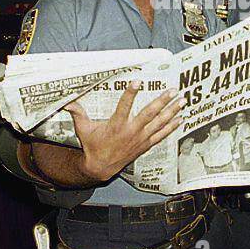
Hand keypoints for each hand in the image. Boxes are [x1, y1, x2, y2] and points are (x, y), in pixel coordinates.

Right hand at [65, 81, 182, 181]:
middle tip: (173, 89)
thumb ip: (78, 113)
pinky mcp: (145, 145)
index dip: (130, 93)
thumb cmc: (92, 146)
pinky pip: (161, 135)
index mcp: (116, 125)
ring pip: (159, 123)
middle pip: (149, 114)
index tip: (138, 81)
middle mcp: (131, 131)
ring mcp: (140, 139)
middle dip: (162, 101)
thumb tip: (66, 100)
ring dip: (172, 111)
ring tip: (182, 101)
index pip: (124, 106)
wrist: (100, 167)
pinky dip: (171, 127)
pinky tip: (180, 119)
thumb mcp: (83, 129)